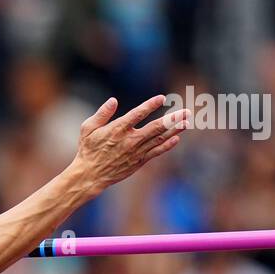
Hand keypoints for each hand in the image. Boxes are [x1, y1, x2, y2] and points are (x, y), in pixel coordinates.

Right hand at [69, 95, 188, 194]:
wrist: (90, 175)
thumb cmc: (88, 149)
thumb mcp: (88, 128)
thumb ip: (102, 114)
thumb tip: (113, 100)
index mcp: (117, 129)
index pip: (138, 114)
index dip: (150, 105)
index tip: (162, 98)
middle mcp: (130, 140)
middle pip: (156, 127)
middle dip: (173, 118)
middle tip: (187, 111)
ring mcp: (136, 152)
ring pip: (159, 139)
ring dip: (174, 130)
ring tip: (187, 122)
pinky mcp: (139, 161)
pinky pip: (156, 152)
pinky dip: (167, 146)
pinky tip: (176, 138)